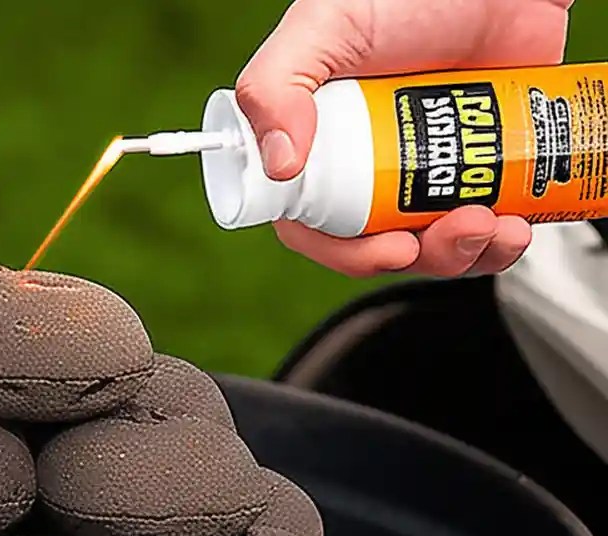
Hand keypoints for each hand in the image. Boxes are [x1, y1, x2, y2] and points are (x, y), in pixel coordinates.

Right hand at [236, 0, 573, 276]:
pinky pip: (488, 227)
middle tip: (454, 229)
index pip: (310, 220)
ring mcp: (428, 165)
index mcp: (319, 138)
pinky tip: (516, 221)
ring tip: (496, 224)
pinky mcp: (485, 164)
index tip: (387, 247)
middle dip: (419, 253)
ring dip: (466, 253)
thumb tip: (278, 163)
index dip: (344, 251)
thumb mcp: (326, 25)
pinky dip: (502, 241)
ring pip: (435, 243)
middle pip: (378, 243)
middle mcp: (368, 160)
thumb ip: (277, 84)